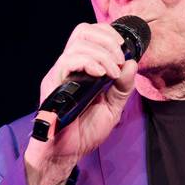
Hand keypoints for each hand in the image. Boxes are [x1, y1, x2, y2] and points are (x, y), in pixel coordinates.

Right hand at [29, 22, 138, 172]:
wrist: (67, 152)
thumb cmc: (85, 131)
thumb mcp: (113, 108)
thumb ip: (123, 87)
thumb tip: (132, 63)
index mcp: (82, 68)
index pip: (90, 34)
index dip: (108, 34)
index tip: (123, 49)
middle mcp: (70, 67)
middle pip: (82, 31)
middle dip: (106, 39)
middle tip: (119, 58)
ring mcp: (60, 74)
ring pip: (78, 45)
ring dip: (102, 54)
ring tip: (112, 72)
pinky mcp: (53, 84)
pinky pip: (67, 61)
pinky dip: (88, 63)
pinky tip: (100, 75)